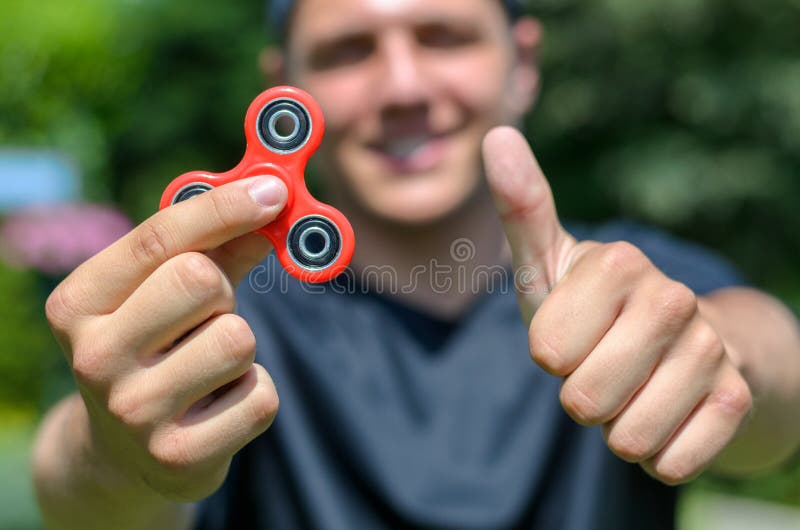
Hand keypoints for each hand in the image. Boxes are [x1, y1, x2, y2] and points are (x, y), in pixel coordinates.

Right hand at [45, 176, 286, 500]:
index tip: (272, 191)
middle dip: (222, 291)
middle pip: (202, 280)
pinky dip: (253, 394)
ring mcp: (134, 414)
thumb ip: (215, 247)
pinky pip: (261, 397)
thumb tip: (274, 203)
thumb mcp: (162, 294)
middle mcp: (93, 360)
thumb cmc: (153, 348)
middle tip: (207, 314)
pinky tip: (217, 406)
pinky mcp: (179, 457)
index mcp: (77, 305)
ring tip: (206, 367)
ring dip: (239, 348)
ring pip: (238, 339)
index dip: (222, 208)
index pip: (157, 240)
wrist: (125, 453)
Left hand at [483, 127, 752, 484]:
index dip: (551, 355)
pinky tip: (666, 414)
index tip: (573, 331)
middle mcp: (674, 299)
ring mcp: (711, 351)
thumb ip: (522, 209)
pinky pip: (670, 463)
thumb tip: (495, 134)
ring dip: (617, 427)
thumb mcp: (551, 264)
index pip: (548, 352)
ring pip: (627, 438)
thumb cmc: (594, 307)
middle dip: (582, 396)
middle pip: (584, 401)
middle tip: (603, 365)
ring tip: (632, 388)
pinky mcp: (737, 402)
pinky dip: (655, 454)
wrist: (683, 344)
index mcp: (620, 262)